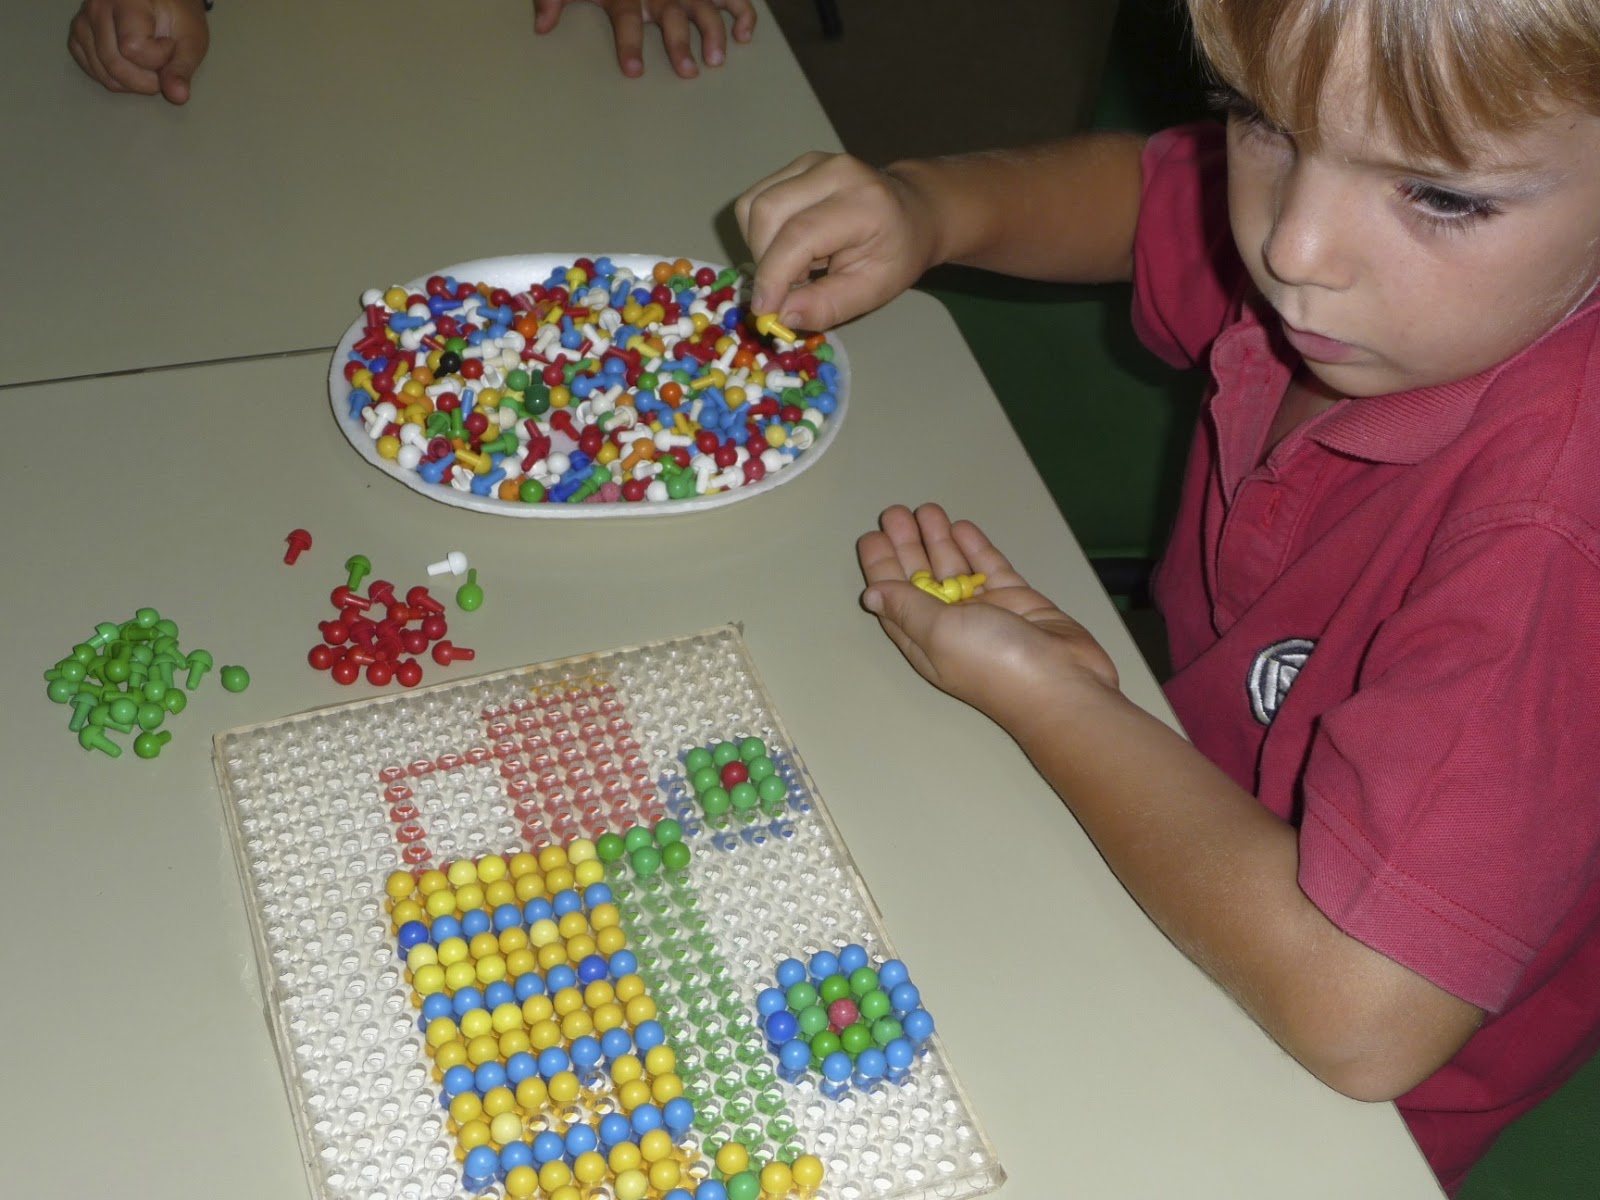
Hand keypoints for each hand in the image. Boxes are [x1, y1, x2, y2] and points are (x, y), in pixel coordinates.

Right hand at [67, 0, 208, 103]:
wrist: (160, 0)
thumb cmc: (178, 15)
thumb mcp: (190, 39)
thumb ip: (182, 68)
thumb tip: (177, 97)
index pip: (132, 48)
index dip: (159, 59)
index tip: (170, 44)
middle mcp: (96, 7)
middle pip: (114, 65)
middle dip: (146, 81)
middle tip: (163, 66)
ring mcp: (83, 22)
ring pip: (103, 73)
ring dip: (132, 82)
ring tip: (149, 62)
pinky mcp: (78, 35)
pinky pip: (92, 70)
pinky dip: (115, 78)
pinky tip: (132, 66)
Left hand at [533, 0, 755, 78]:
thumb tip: (541, 25)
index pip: (628, 20)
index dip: (630, 44)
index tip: (634, 70)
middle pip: (673, 18)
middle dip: (680, 44)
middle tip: (688, 71)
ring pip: (705, 9)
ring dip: (714, 33)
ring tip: (717, 59)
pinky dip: (743, 13)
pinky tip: (745, 35)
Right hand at [737, 153, 940, 332]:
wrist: (913, 212)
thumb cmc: (896, 254)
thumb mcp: (873, 291)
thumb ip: (828, 306)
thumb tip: (781, 316)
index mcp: (863, 203)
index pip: (799, 234)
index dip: (773, 275)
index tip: (764, 310)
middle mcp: (834, 171)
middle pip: (767, 212)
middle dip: (764, 260)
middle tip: (788, 288)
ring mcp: (812, 162)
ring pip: (753, 205)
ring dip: (760, 247)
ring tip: (795, 266)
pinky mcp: (796, 165)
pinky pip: (755, 200)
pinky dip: (761, 232)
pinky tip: (791, 246)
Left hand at [858, 504, 1119, 728]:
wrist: (1062, 682)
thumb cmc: (992, 662)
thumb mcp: (938, 633)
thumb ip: (907, 607)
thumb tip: (870, 595)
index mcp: (924, 639)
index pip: (894, 597)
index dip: (881, 567)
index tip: (872, 536)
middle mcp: (951, 625)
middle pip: (921, 578)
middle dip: (908, 545)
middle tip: (896, 512)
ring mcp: (985, 611)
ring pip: (955, 568)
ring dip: (939, 540)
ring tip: (926, 509)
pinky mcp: (1016, 599)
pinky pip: (989, 567)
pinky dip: (975, 548)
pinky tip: (961, 527)